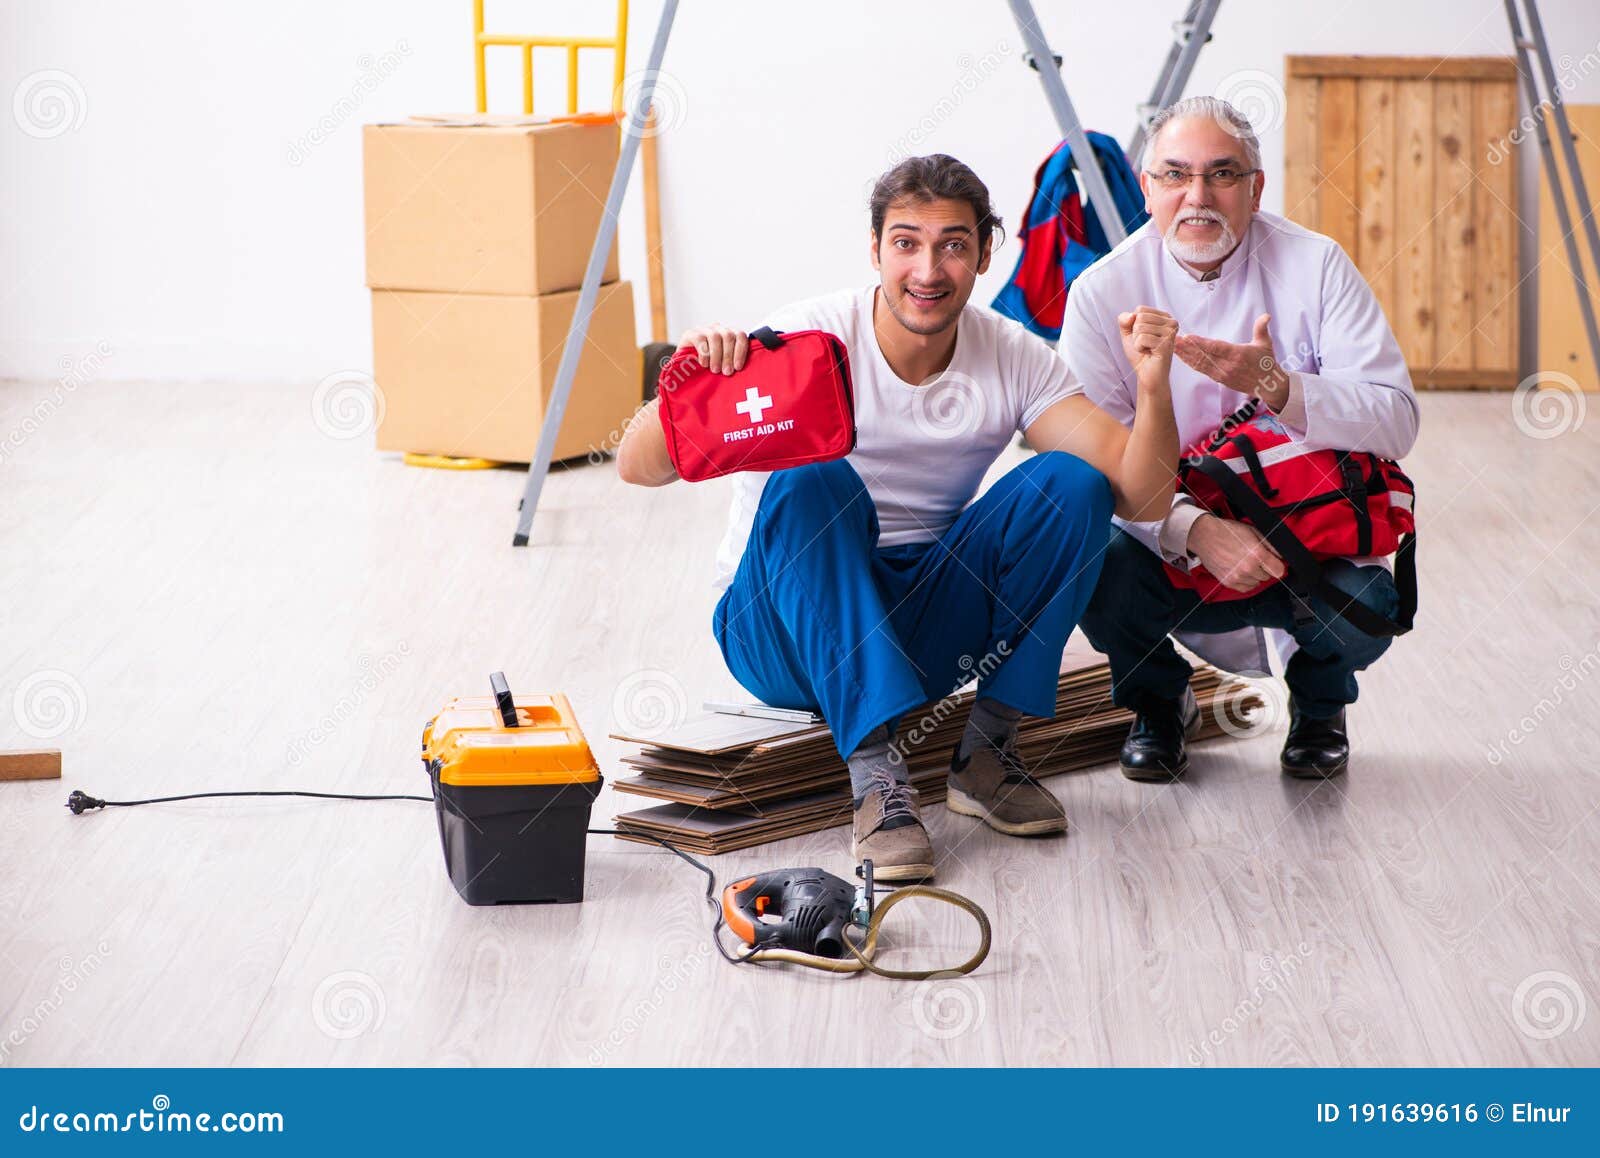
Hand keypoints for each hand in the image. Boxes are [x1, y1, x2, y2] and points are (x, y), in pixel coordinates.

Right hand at [678, 324, 747, 374]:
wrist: (685, 367)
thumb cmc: (709, 367)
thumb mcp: (723, 365)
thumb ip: (733, 364)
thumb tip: (743, 372)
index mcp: (729, 334)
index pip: (740, 336)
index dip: (741, 351)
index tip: (738, 367)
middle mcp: (718, 329)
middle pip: (728, 336)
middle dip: (728, 356)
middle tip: (726, 372)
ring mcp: (704, 329)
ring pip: (715, 337)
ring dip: (716, 355)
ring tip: (715, 370)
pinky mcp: (691, 333)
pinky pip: (700, 340)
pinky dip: (704, 353)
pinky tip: (704, 364)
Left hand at [1117, 306, 1178, 391]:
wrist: (1147, 375)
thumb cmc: (1140, 354)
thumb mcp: (1128, 333)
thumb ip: (1124, 320)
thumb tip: (1132, 315)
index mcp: (1165, 317)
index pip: (1140, 309)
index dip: (1134, 325)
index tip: (1143, 336)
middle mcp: (1171, 322)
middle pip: (1140, 317)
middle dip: (1135, 334)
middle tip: (1145, 345)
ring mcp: (1170, 333)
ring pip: (1140, 327)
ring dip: (1137, 342)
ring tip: (1148, 349)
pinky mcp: (1166, 344)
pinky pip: (1141, 338)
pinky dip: (1139, 348)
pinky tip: (1149, 354)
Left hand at [1173, 313, 1289, 407]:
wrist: (1267, 385)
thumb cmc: (1266, 362)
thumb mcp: (1265, 343)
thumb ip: (1261, 328)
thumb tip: (1266, 315)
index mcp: (1238, 354)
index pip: (1216, 347)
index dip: (1200, 343)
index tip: (1188, 337)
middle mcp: (1227, 366)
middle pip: (1203, 356)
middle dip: (1187, 348)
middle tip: (1173, 339)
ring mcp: (1222, 373)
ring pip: (1200, 364)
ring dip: (1185, 355)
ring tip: (1173, 346)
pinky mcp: (1218, 379)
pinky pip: (1202, 370)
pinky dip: (1191, 363)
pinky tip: (1182, 357)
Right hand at [1187, 513, 1285, 592]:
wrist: (1205, 536)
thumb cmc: (1227, 532)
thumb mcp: (1253, 531)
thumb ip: (1271, 545)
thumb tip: (1281, 557)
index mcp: (1256, 554)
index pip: (1279, 571)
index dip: (1278, 565)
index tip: (1274, 562)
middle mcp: (1248, 568)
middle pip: (1268, 576)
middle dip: (1265, 568)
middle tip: (1255, 558)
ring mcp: (1237, 576)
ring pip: (1257, 582)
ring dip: (1255, 575)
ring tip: (1245, 563)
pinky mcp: (1229, 582)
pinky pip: (1246, 588)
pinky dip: (1246, 581)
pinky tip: (1241, 571)